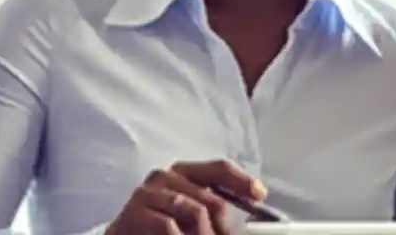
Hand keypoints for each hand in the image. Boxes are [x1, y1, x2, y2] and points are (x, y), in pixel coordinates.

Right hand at [104, 159, 266, 234]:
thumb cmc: (157, 228)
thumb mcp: (187, 215)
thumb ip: (210, 209)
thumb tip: (248, 215)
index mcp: (182, 173)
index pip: (218, 168)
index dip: (242, 180)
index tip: (260, 194)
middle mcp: (165, 176)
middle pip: (212, 200)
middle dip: (224, 229)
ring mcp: (148, 193)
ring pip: (196, 213)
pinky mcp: (136, 213)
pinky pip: (170, 227)